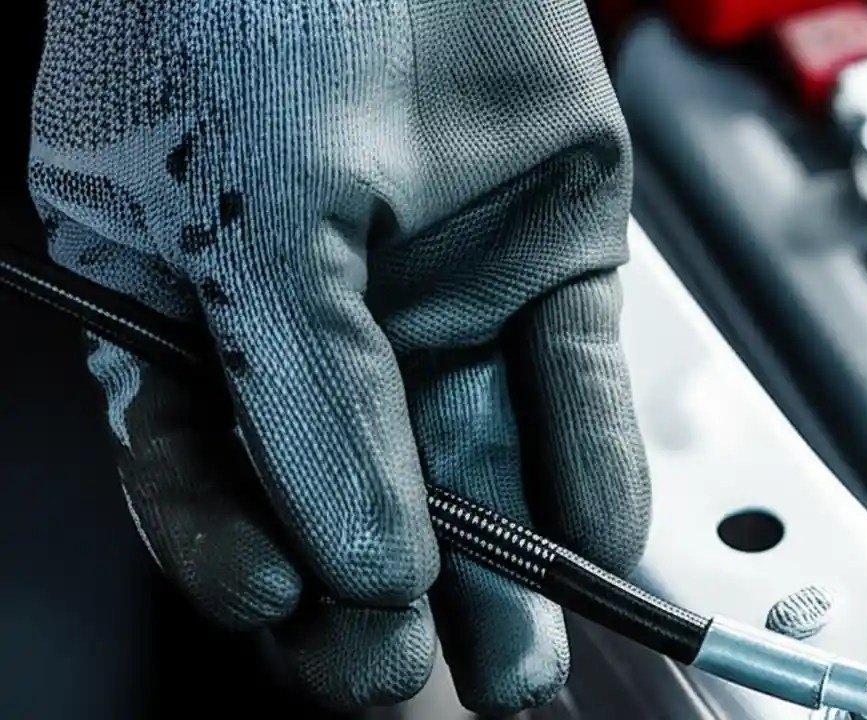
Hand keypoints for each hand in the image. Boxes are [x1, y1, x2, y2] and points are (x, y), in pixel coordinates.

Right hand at [30, 0, 649, 711]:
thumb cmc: (252, 5)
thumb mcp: (252, 225)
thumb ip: (307, 402)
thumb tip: (358, 561)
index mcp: (201, 312)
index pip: (222, 481)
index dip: (255, 565)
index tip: (303, 616)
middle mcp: (326, 317)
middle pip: (356, 492)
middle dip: (390, 597)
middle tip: (419, 674)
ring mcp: (445, 290)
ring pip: (479, 458)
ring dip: (508, 568)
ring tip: (530, 662)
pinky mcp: (552, 254)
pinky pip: (577, 377)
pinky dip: (593, 459)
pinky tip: (599, 538)